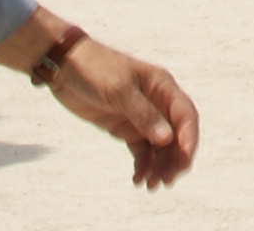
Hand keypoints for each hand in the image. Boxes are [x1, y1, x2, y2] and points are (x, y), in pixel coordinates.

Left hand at [45, 37, 198, 188]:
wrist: (65, 67)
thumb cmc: (95, 69)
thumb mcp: (119, 89)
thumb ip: (143, 113)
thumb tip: (167, 139)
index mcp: (162, 87)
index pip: (185, 116)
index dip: (188, 140)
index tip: (183, 163)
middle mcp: (157, 103)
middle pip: (176, 136)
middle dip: (174, 160)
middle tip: (165, 181)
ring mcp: (141, 117)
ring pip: (160, 147)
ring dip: (159, 167)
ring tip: (151, 186)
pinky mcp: (125, 127)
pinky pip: (141, 151)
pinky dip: (142, 166)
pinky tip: (137, 180)